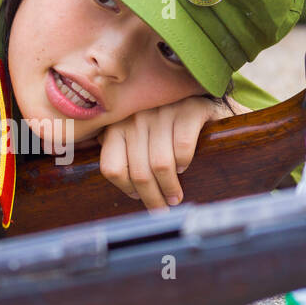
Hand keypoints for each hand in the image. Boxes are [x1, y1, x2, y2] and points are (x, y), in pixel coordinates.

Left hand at [98, 95, 243, 208]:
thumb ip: (121, 152)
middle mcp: (136, 118)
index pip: (112, 169)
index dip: (126, 188)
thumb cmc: (160, 123)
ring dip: (170, 187)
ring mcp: (162, 112)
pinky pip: (183, 147)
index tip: (137, 197)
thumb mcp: (133, 133)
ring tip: (175, 197)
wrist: (192, 94)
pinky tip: (184, 167)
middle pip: (139, 172)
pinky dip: (184, 162)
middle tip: (161, 210)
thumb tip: (126, 188)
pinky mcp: (188, 110)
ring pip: (161, 164)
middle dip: (152, 198)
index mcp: (116, 127)